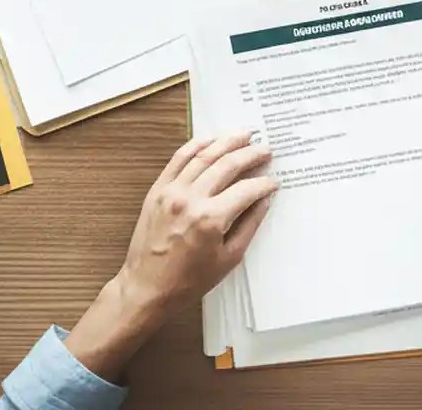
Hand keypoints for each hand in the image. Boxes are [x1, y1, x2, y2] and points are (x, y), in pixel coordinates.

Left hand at [65, 133, 277, 380]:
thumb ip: (249, 224)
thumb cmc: (189, 280)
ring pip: (203, 156)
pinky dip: (196, 146)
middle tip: (266, 149)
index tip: (274, 181)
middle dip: (250, 155)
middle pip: (227, 165)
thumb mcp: (229, 258)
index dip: (264, 184)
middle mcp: (191, 200)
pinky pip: (178, 159)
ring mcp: (171, 192)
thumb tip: (264, 200)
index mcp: (211, 219)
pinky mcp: (158, 190)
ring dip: (226, 142)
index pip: (246, 190)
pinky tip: (211, 140)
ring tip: (244, 135)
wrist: (147, 287)